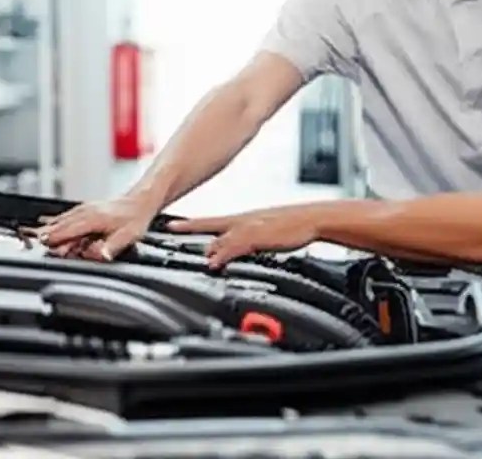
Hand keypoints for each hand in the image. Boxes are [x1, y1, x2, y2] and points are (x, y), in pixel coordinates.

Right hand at [36, 195, 157, 261]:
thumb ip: (111, 247)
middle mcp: (87, 212)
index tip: (43, 243)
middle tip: (37, 242)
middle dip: (49, 234)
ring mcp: (86, 208)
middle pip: (62, 224)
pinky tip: (50, 222)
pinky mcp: (87, 208)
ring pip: (63, 218)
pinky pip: (68, 214)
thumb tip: (100, 255)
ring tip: (38, 234)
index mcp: (93, 219)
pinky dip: (57, 220)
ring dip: (51, 227)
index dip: (56, 238)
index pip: (69, 229)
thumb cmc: (135, 218)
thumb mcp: (127, 236)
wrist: (141, 201)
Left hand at [166, 211, 318, 268]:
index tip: (170, 224)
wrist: (312, 219)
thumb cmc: (292, 225)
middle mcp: (242, 221)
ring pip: (221, 237)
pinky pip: (236, 246)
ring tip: (197, 258)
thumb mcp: (266, 233)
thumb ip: (246, 243)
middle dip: (188, 229)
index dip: (188, 224)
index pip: (209, 221)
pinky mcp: (259, 237)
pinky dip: (223, 254)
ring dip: (208, 249)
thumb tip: (232, 255)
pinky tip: (215, 262)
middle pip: (209, 225)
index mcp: (242, 219)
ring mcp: (249, 228)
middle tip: (169, 230)